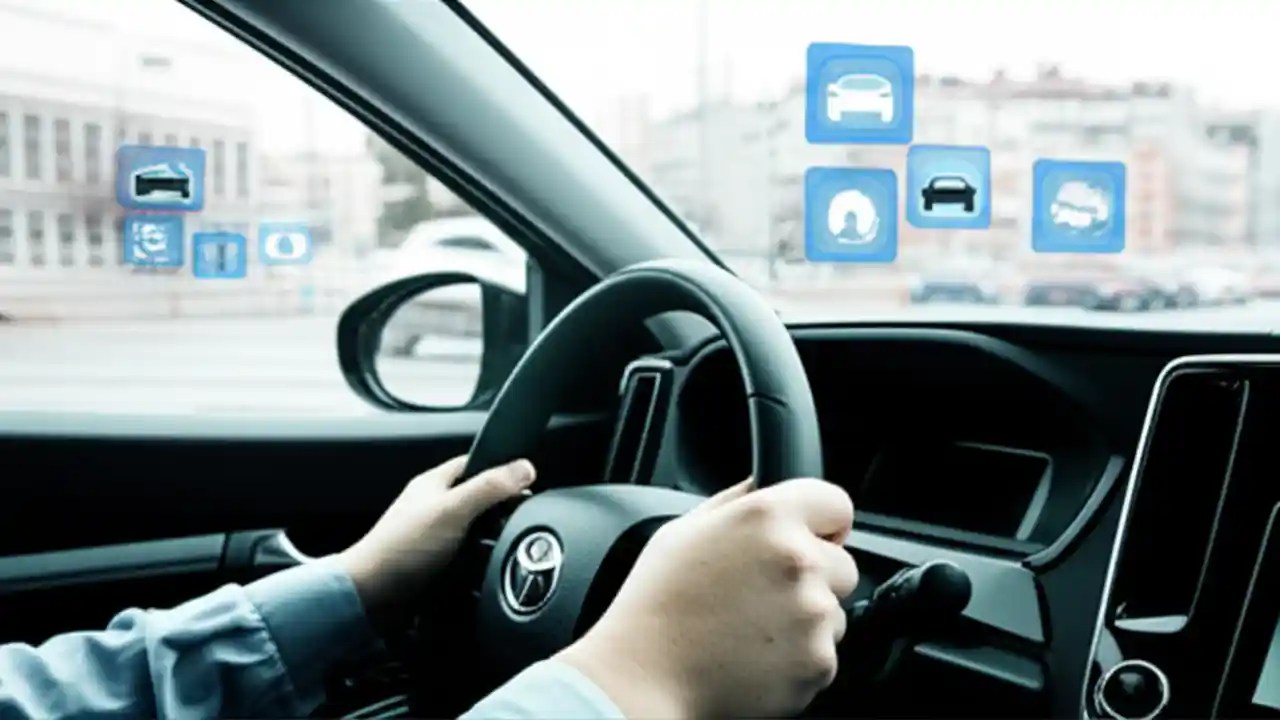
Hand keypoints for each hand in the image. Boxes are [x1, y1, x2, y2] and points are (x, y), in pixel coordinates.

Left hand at [337, 455, 535, 633]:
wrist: (371, 595)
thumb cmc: (402, 548)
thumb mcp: (453, 509)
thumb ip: (489, 487)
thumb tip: (525, 467)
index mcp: (434, 483)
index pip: (474, 463)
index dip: (501, 467)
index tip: (527, 480)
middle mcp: (432, 506)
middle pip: (476, 496)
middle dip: (500, 505)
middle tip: (523, 514)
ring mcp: (431, 536)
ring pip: (472, 527)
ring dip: (489, 535)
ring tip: (507, 541)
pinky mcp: (432, 563)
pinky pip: (464, 554)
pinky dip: (478, 558)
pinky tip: (486, 566)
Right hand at [558, 477, 857, 718]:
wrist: (646, 676)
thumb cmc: (657, 602)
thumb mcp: (686, 529)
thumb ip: (739, 501)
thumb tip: (767, 486)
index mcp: (767, 517)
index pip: (836, 504)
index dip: (823, 524)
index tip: (810, 539)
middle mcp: (798, 559)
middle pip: (843, 564)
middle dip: (815, 577)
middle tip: (762, 594)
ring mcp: (812, 614)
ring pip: (835, 613)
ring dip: (806, 620)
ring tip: (750, 629)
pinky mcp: (818, 662)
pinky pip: (824, 654)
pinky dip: (798, 659)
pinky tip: (755, 655)